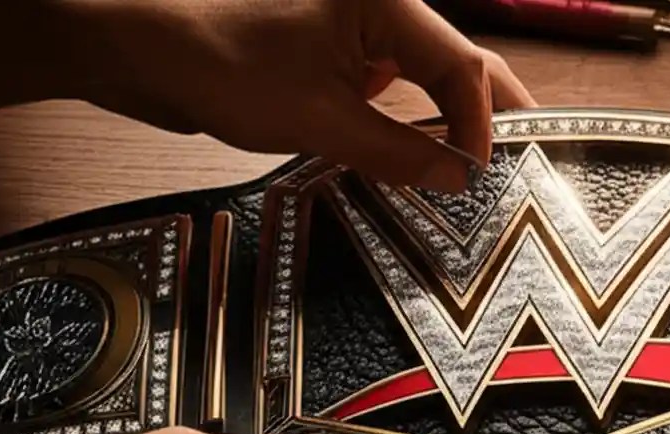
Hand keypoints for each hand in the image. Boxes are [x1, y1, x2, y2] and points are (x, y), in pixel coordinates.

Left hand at [89, 0, 538, 190]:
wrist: (138, 44)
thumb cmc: (223, 66)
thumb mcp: (318, 120)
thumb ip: (397, 150)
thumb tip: (460, 178)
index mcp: (387, 0)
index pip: (463, 66)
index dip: (480, 126)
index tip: (479, 179)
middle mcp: (381, 4)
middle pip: (456, 61)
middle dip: (489, 112)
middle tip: (531, 159)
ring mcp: (356, 24)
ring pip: (423, 75)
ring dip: (448, 121)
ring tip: (478, 171)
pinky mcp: (332, 46)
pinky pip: (387, 84)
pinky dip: (405, 120)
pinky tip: (419, 159)